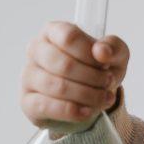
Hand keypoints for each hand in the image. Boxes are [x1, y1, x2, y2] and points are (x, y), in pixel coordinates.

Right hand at [20, 20, 129, 134]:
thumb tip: (102, 51)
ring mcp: (28, 75)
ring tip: (104, 98)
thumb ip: (114, 47)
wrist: (91, 97)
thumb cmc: (100, 69)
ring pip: (57, 86)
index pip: (69, 37)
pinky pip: (45, 106)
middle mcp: (36, 50)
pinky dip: (71, 111)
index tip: (106, 65)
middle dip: (93, 78)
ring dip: (88, 95)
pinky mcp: (28, 101)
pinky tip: (87, 111)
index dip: (91, 54)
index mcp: (53, 31)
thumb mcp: (116, 55)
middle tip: (108, 83)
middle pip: (64, 64)